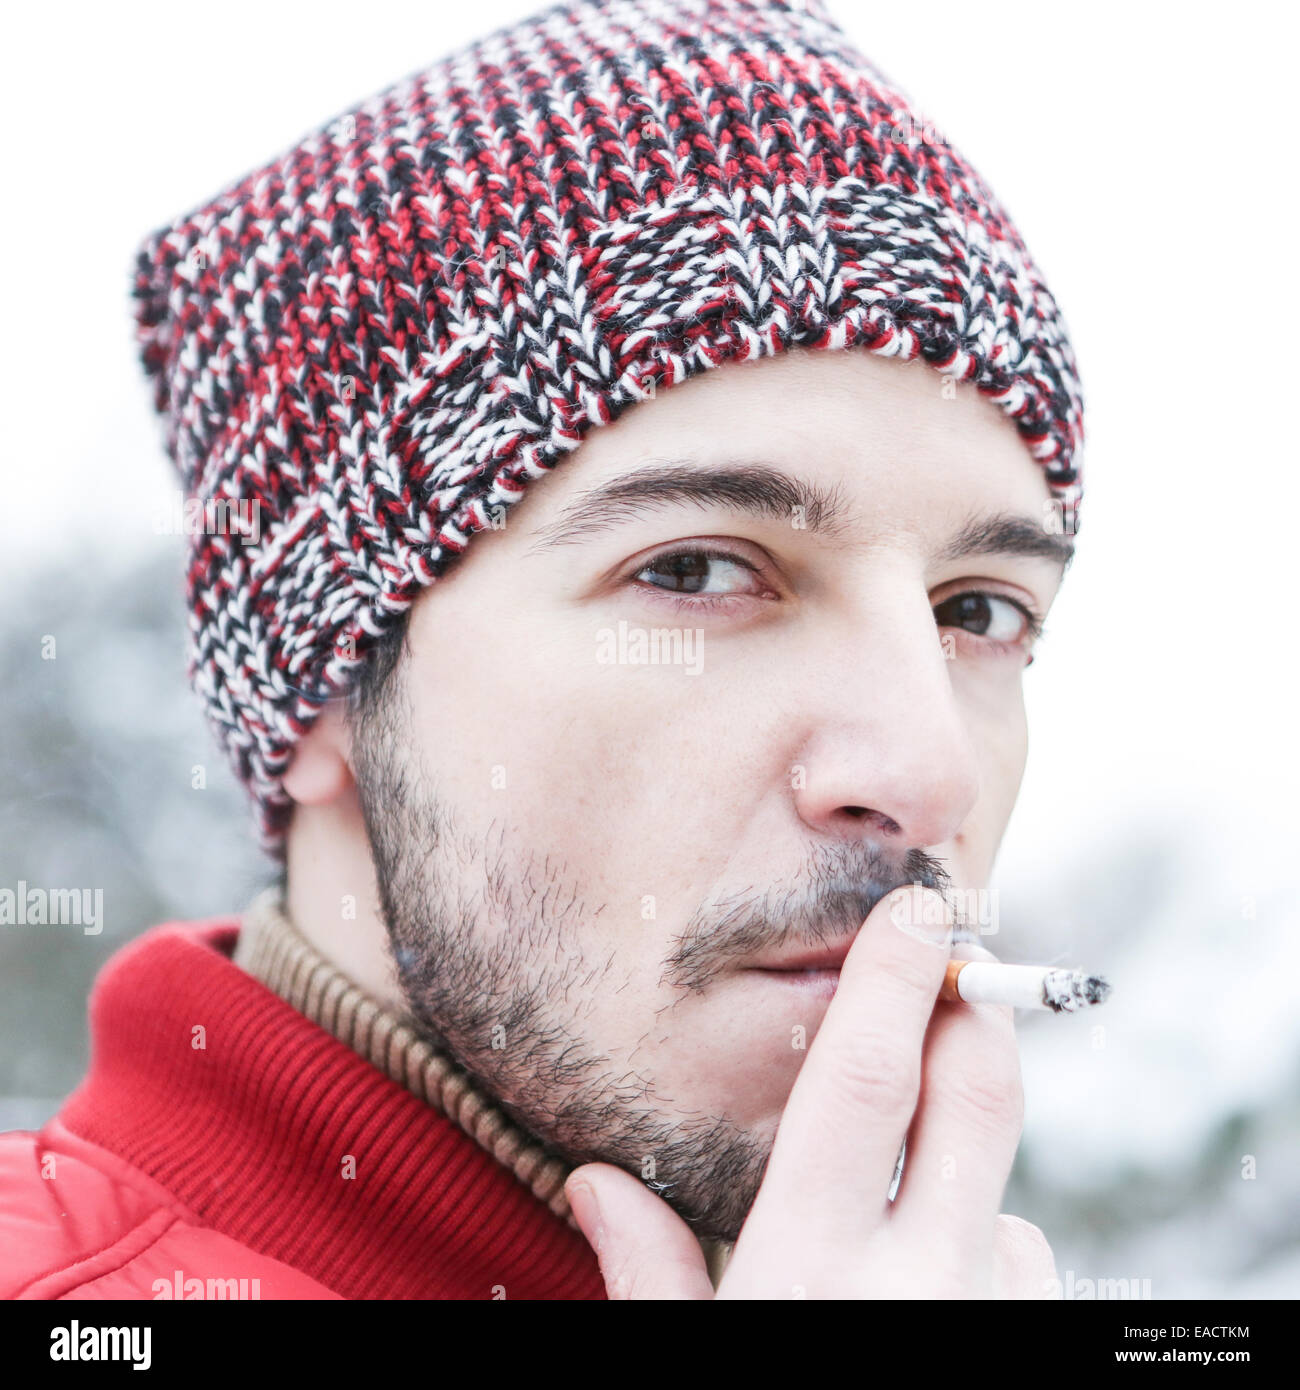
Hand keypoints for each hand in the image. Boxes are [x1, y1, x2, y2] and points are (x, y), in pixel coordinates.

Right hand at [564, 885, 1057, 1298]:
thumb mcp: (687, 1366)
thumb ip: (651, 1273)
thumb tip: (595, 1178)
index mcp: (814, 1268)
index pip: (860, 1083)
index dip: (888, 979)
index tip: (915, 905)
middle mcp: (923, 1281)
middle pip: (974, 1095)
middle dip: (970, 1015)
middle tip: (954, 976)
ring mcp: (992, 1313)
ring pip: (1003, 1192)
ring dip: (966, 1174)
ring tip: (907, 1223)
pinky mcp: (1036, 1340)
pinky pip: (1025, 1262)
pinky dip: (988, 1256)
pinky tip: (941, 1299)